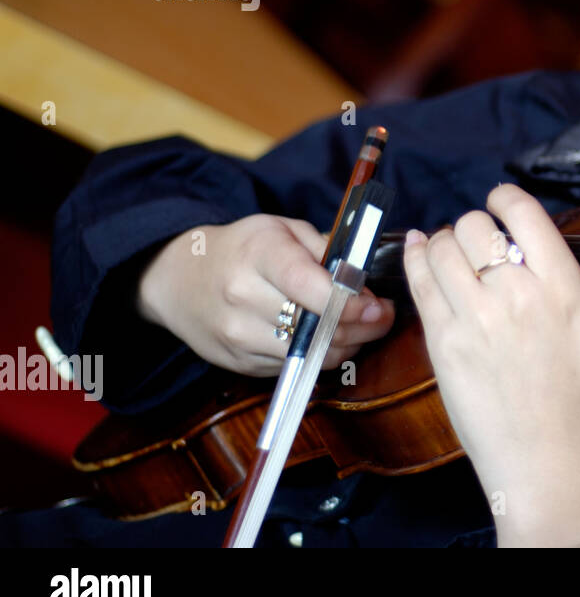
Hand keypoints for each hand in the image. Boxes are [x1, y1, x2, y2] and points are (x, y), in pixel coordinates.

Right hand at [137, 214, 395, 375]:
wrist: (179, 279)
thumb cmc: (242, 249)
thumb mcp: (282, 230)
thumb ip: (326, 250)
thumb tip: (362, 285)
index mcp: (257, 254)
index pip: (308, 286)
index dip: (349, 302)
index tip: (377, 307)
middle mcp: (242, 297)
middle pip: (316, 326)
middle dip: (361, 326)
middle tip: (383, 315)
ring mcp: (237, 335)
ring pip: (312, 354)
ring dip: (347, 344)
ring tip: (361, 326)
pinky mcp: (239, 363)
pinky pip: (296, 367)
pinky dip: (320, 355)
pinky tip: (328, 337)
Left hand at [403, 184, 579, 545]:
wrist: (544, 458)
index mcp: (562, 288)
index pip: (523, 213)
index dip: (506, 198)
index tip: (504, 204)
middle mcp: (517, 296)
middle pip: (476, 226)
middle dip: (476, 225)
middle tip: (483, 242)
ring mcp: (476, 318)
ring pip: (444, 248)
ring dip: (447, 243)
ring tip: (456, 253)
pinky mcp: (445, 341)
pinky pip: (420, 281)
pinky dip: (417, 258)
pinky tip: (422, 250)